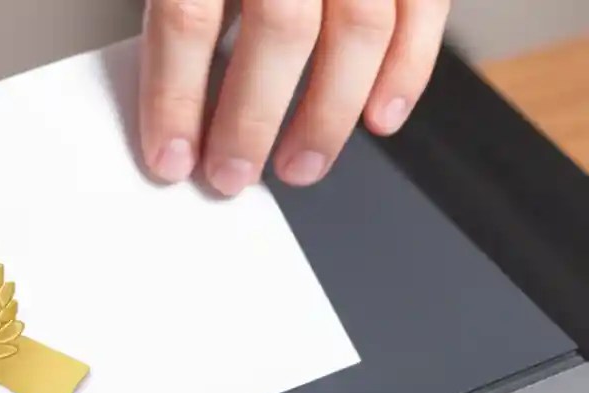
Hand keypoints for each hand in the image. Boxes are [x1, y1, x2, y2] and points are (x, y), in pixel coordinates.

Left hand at [139, 0, 449, 193]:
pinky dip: (408, 69)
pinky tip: (379, 118)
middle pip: (280, 28)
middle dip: (253, 120)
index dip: (174, 96)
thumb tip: (177, 95)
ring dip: (329, 114)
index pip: (187, 14)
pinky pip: (422, 7)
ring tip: (299, 165)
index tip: (169, 157)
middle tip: (231, 176)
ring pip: (359, 28)